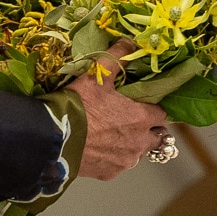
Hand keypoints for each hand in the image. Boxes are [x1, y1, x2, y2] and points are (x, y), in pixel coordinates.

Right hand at [66, 40, 169, 181]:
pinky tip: (97, 147)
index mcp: (141, 118)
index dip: (152, 108)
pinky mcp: (110, 173)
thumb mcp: (97, 76)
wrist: (55, 139)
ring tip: (109, 134)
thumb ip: (116, 57)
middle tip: (127, 120)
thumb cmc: (79, 106)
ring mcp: (125, 161)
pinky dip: (112, 157)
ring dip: (130, 144)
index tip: (141, 104)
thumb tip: (130, 41)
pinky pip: (118, 165)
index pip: (162, 115)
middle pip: (155, 138)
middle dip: (146, 130)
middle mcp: (140, 143)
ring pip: (137, 152)